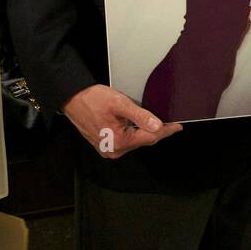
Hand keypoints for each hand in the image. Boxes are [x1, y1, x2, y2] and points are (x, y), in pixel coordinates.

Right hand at [63, 83, 181, 159]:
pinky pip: (127, 140)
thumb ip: (140, 115)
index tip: (177, 126)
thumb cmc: (93, 100)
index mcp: (119, 141)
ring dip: (145, 131)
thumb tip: (157, 126)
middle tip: (169, 121)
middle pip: (144, 140)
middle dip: (157, 131)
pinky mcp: (106, 145)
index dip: (166, 131)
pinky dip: (135, 133)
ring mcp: (110, 149)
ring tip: (153, 120)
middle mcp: (115, 150)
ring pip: (136, 141)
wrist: (73, 100)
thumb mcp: (120, 103)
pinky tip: (138, 124)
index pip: (151, 137)